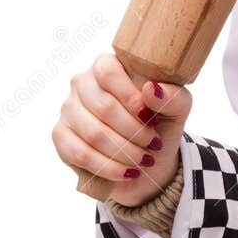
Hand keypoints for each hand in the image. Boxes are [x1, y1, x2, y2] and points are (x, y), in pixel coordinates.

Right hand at [52, 51, 191, 207]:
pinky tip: (127, 172)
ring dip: (124, 152)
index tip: (151, 118)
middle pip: (103, 106)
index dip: (130, 97)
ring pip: (93, 133)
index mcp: (107, 65)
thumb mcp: (177, 108)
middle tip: (153, 144)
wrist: (147, 158)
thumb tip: (151, 89)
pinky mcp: (61, 135)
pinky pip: (81, 154)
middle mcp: (82, 83)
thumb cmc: (160, 124)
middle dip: (134, 132)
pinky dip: (108, 167)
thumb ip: (172, 96)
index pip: (108, 73)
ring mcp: (68, 109)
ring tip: (144, 160)